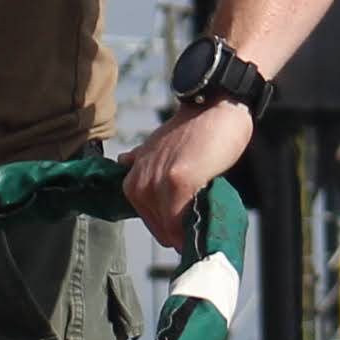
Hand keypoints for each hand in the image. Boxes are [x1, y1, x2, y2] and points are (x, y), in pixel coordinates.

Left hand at [118, 96, 255, 251]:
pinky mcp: (177, 183)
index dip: (176, 229)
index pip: (154, 225)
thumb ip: (140, 160)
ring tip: (209, 211)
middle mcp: (138, 185)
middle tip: (205, 218)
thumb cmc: (193, 129)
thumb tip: (124, 161)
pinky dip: (194, 228)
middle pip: (163, 232)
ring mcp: (156, 185)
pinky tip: (208, 215)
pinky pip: (181, 222)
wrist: (215, 106)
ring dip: (190, 233)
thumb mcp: (156, 146)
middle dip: (183, 233)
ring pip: (171, 231)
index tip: (194, 222)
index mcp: (133, 181)